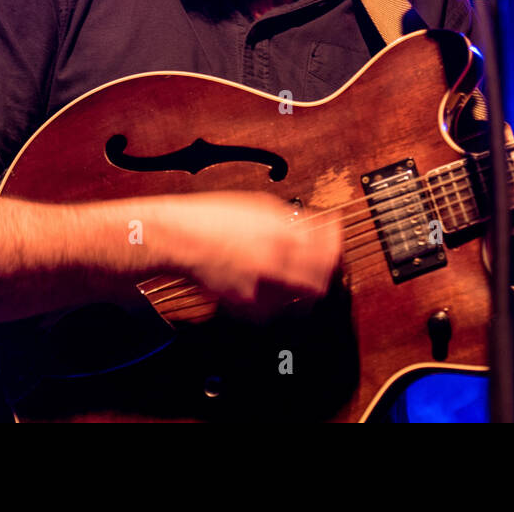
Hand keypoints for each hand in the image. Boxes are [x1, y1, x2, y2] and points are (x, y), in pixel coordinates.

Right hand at [164, 192, 341, 322]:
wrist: (177, 238)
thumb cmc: (213, 216)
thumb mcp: (259, 206)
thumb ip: (291, 220)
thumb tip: (314, 225)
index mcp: (281, 235)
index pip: (328, 250)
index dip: (337, 244)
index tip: (335, 236)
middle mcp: (274, 263)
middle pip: (320, 282)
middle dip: (325, 273)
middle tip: (324, 263)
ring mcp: (258, 287)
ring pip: (299, 299)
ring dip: (303, 287)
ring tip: (297, 272)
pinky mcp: (243, 305)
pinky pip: (272, 307)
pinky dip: (278, 299)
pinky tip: (272, 283)